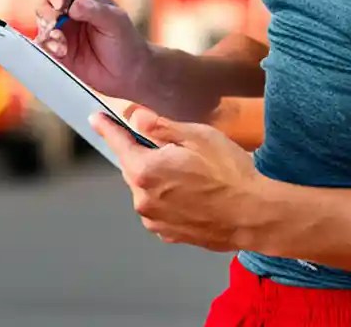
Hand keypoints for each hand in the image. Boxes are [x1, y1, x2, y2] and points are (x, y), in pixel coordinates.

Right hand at [34, 0, 153, 102]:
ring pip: (41, 24)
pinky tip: (61, 53)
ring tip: (62, 46)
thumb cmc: (126, 42)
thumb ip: (97, 11)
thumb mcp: (116, 22)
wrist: (127, 73)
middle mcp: (68, 10)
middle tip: (54, 25)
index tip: (60, 4)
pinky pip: (42, 45)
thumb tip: (74, 6)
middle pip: (44, 2)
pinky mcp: (56, 50)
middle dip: (46, 14)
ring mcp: (61, 30)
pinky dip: (47, 48)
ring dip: (48, 34)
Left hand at [90, 106, 267, 252]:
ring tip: (194, 175)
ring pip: (147, 189)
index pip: (118, 143)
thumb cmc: (230, 174)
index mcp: (145, 171)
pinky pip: (160, 208)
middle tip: (176, 148)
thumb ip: (160, 127)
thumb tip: (134, 116)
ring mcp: (155, 220)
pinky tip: (194, 193)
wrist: (253, 215)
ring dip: (160, 178)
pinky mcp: (170, 233)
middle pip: (134, 167)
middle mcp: (143, 199)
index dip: (107, 128)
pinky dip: (169, 198)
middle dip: (146, 154)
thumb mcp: (197, 136)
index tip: (96, 119)